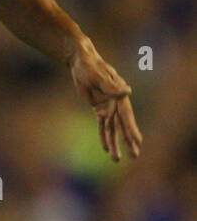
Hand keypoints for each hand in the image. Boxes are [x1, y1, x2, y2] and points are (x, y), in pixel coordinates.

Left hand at [70, 42, 142, 161]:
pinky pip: (102, 125)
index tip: (137, 141)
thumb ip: (110, 85)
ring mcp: (109, 107)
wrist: (82, 61)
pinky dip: (103, 137)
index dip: (131, 129)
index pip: (126, 116)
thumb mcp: (98, 75)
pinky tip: (106, 148)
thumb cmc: (90, 66)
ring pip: (111, 129)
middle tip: (135, 156)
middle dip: (128, 141)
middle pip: (122, 126)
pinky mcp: (99, 108)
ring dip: (114, 143)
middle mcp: (117, 103)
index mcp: (120, 95)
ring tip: (116, 159)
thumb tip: (127, 91)